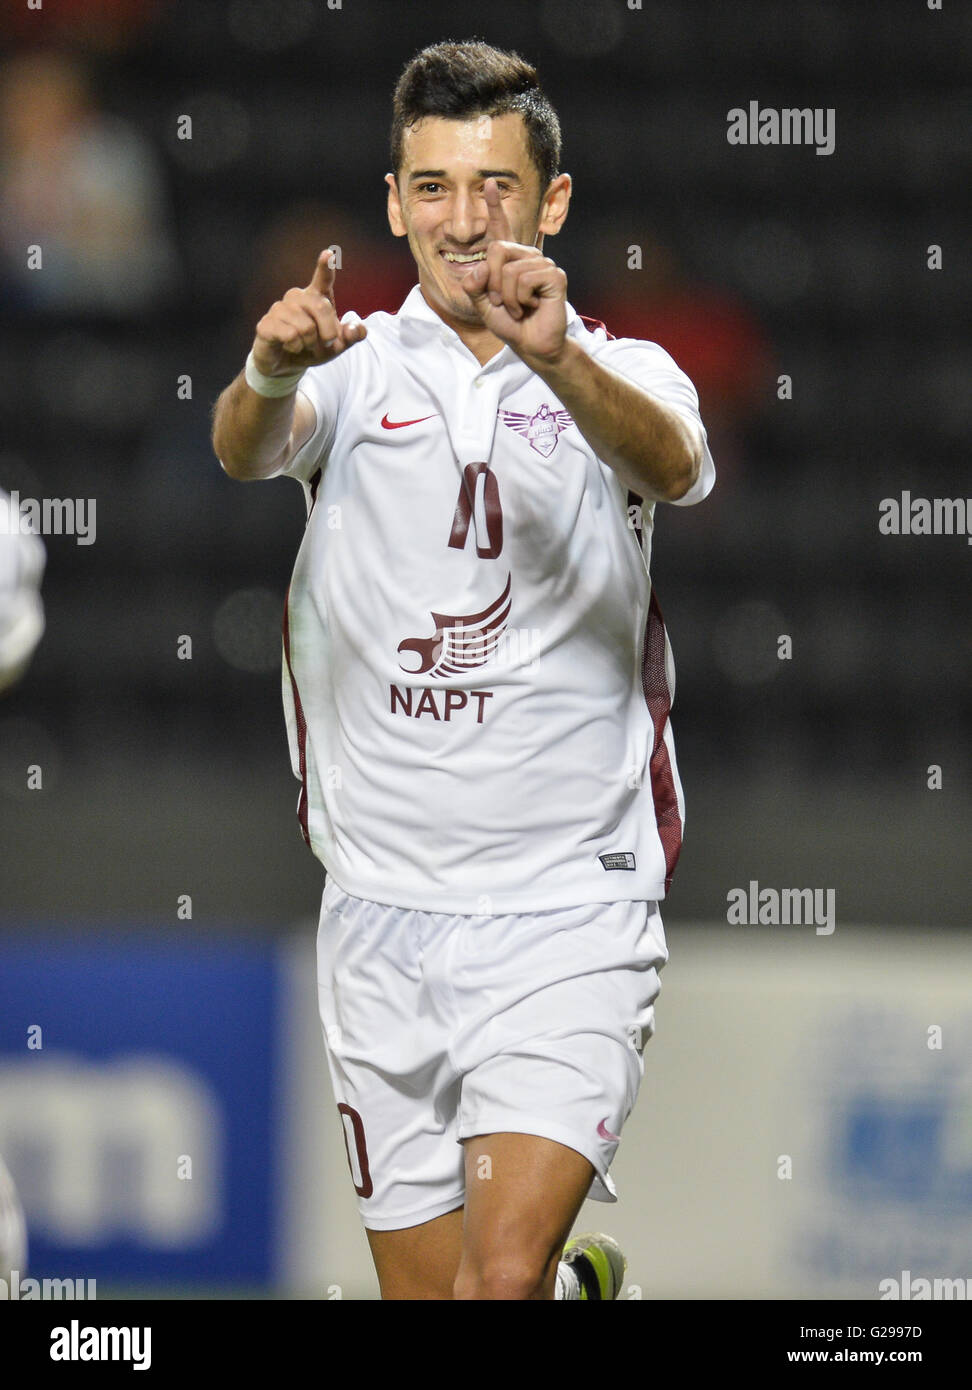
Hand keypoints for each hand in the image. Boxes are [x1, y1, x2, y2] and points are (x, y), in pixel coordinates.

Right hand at [251, 249, 365, 374]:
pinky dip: (295, 347)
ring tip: (302, 345)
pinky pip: (290, 335)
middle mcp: (297, 297)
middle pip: (321, 307)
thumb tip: (357, 329)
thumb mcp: (337, 346)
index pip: (323, 280)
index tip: (328, 254)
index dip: (325, 267)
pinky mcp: (266, 323)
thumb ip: (351, 337)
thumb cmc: (313, 349)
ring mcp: (280, 308)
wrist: (287, 366)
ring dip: (309, 343)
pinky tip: (289, 346)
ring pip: (305, 326)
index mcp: (316, 298)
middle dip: (329, 333)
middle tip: (325, 344)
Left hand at [460, 179, 567, 364]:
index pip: (500, 230)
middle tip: (501, 302)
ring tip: (518, 308)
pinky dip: (519, 299)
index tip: (489, 184)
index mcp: (510, 260)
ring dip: (506, 297)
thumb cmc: (512, 324)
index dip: (494, 207)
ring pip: (509, 269)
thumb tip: (480, 268)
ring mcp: (543, 264)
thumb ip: (474, 286)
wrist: (533, 345)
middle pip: (496, 250)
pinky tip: (531, 307)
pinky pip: (523, 279)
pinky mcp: (554, 275)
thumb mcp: (483, 305)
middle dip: (491, 282)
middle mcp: (527, 257)